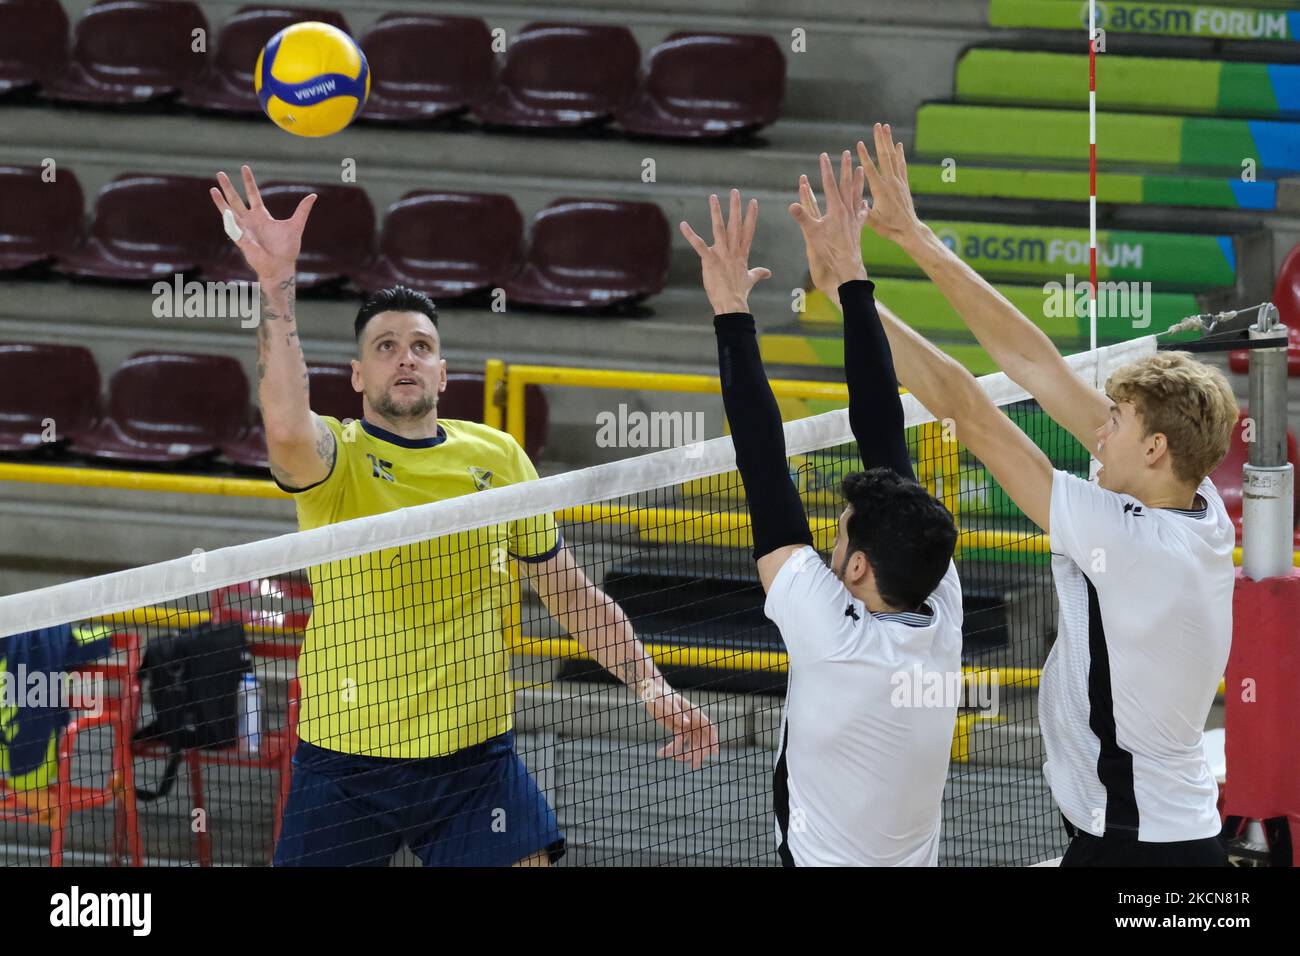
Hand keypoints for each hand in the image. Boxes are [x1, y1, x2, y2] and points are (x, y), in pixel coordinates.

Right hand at [209, 165, 314, 281]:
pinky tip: (225, 211)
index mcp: (261, 216)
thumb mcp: (296, 226)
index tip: (244, 167)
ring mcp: (244, 230)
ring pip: (229, 212)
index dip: (249, 182)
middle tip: (220, 173)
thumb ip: (302, 211)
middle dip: (229, 187)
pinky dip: (230, 221)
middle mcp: (250, 221)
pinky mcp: (242, 241)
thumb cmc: (288, 249)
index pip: (253, 195)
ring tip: (213, 189)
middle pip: (236, 200)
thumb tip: (313, 195)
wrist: (281, 266)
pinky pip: (234, 229)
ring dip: (221, 201)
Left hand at [643, 684, 720, 769]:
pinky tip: (660, 753)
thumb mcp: (666, 704)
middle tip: (693, 766)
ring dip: (685, 754)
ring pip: (691, 744)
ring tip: (675, 759)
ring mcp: (686, 725)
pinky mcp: (678, 729)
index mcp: (693, 712)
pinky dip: (671, 749)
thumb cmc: (660, 695)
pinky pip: (678, 742)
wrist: (651, 693)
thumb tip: (687, 723)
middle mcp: (692, 720)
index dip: (714, 740)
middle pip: (701, 740)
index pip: (709, 727)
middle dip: (699, 753)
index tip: (715, 753)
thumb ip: (676, 713)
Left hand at [679, 188, 771, 314]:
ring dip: (716, 212)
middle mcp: (733, 251)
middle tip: (735, 191)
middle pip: (736, 224)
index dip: (751, 216)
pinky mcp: (710, 261)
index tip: (753, 202)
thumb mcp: (751, 279)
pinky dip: (691, 235)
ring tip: (713, 197)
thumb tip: (768, 272)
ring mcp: (722, 255)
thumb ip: (759, 273)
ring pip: (719, 229)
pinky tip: (683, 225)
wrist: (732, 304)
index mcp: (742, 253)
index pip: (748, 230)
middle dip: (735, 207)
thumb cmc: (740, 293)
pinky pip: (699, 245)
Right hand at [788, 149, 868, 296]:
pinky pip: (862, 212)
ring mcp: (854, 218)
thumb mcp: (812, 234)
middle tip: (846, 153)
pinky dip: (863, 205)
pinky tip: (865, 202)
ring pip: (857, 194)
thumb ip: (802, 218)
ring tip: (861, 168)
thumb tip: (792, 205)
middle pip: (847, 184)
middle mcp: (847, 210)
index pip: (830, 184)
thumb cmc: (829, 250)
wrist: (847, 265)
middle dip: (845, 168)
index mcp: (836, 209)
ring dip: (859, 181)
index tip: (824, 156)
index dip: (826, 169)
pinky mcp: (858, 227)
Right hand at [857, 123, 921, 244]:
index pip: (871, 169)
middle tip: (877, 125)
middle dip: (880, 140)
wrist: (909, 230)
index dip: (864, 156)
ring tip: (886, 128)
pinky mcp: (904, 184)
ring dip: (889, 141)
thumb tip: (851, 199)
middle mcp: (891, 183)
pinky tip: (898, 145)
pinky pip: (902, 165)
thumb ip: (862, 209)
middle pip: (885, 157)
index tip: (859, 143)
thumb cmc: (888, 228)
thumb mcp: (872, 221)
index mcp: (880, 190)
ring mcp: (899, 182)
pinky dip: (900, 154)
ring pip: (894, 157)